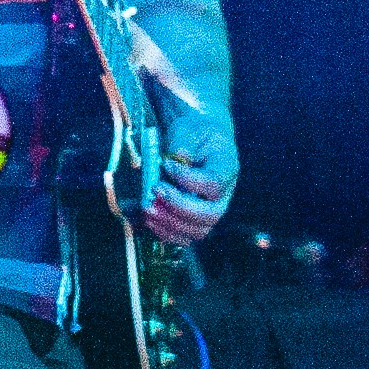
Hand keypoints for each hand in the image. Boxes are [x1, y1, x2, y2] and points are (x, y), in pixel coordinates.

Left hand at [142, 128, 237, 245]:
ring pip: (196, 232)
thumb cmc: (194, 136)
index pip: (213, 184)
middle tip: (155, 191)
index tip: (166, 163)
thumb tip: (176, 157)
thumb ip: (183, 145)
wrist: (196, 142)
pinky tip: (143, 219)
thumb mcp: (191, 131)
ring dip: (168, 223)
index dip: (188, 179)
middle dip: (179, 207)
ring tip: (146, 208)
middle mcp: (222, 197)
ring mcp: (209, 213)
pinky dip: (161, 232)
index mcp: (226, 170)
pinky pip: (181, 237)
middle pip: (209, 215)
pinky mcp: (192, 223)